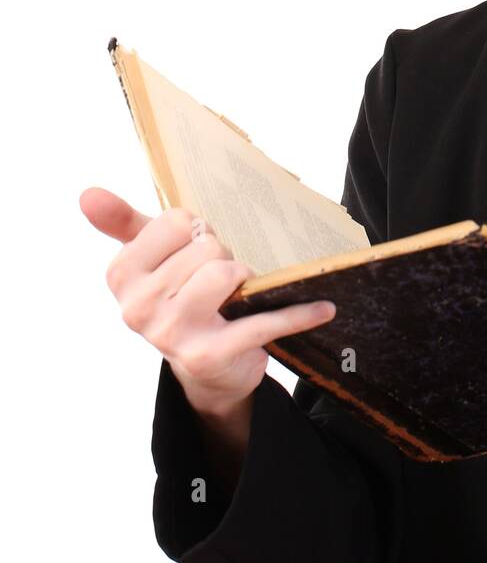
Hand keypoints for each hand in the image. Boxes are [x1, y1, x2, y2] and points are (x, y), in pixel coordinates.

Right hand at [82, 187, 335, 412]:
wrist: (207, 369)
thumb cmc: (182, 299)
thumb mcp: (151, 260)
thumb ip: (123, 224)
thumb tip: (87, 194)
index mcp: (122, 276)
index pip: (176, 221)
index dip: (197, 232)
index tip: (195, 252)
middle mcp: (138, 307)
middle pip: (206, 246)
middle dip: (223, 256)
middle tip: (221, 281)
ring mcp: (173, 334)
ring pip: (227, 273)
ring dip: (247, 279)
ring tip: (240, 295)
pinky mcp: (212, 354)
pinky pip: (265, 321)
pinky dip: (300, 313)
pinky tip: (323, 307)